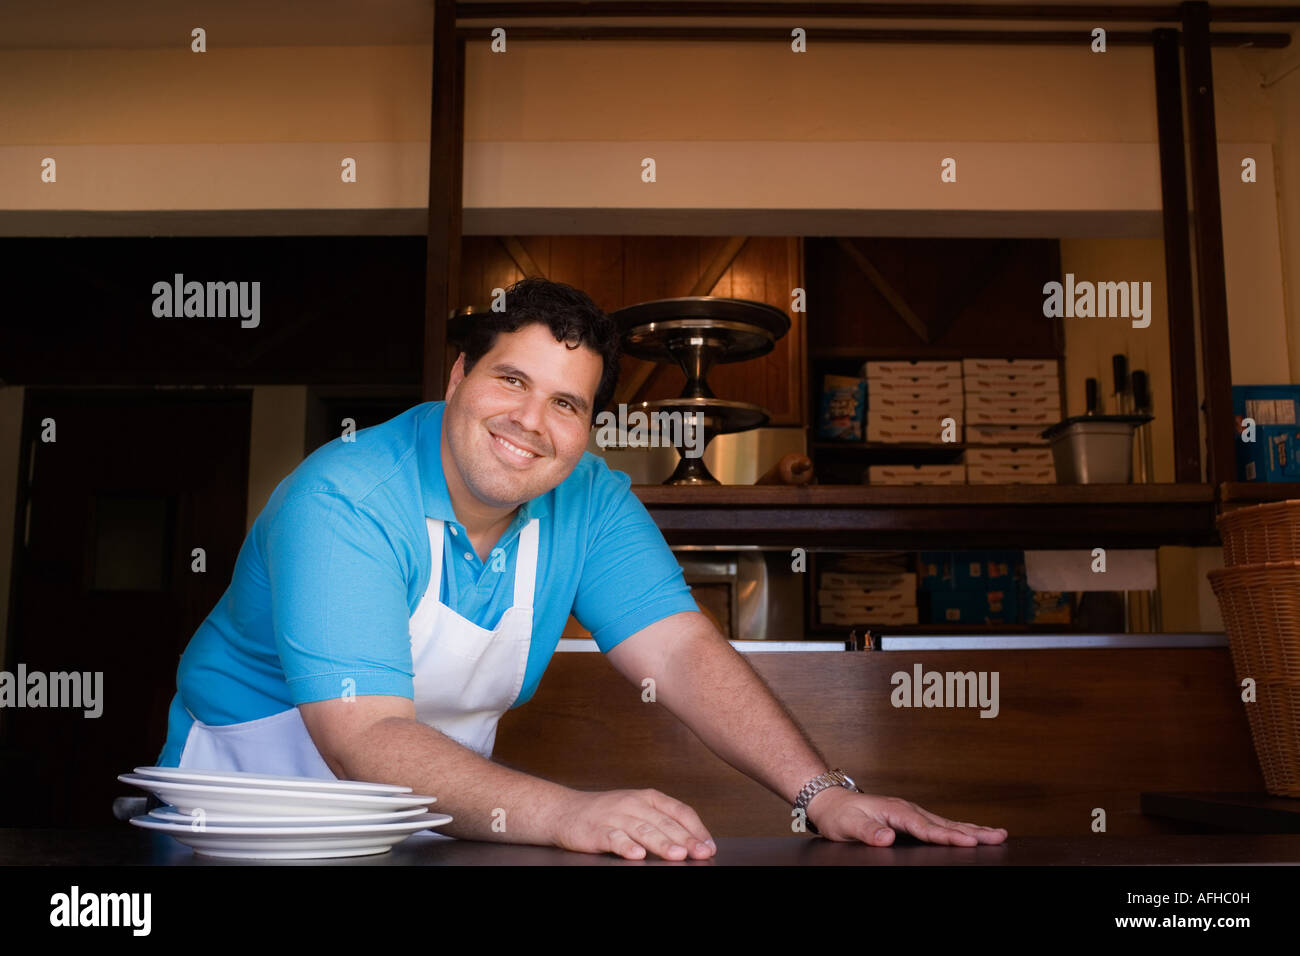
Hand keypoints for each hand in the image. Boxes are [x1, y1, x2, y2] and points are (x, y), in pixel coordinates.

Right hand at [552, 788, 716, 860]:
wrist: (563, 811)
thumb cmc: (605, 814)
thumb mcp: (636, 811)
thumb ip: (660, 823)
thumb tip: (691, 843)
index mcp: (647, 798)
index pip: (678, 810)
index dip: (696, 828)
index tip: (708, 846)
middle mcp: (633, 803)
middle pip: (664, 822)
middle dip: (685, 839)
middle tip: (701, 853)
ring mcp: (614, 816)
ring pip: (643, 829)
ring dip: (661, 843)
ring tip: (677, 855)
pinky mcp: (596, 830)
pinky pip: (613, 838)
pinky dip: (626, 846)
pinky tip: (637, 854)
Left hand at [806, 787, 1007, 846]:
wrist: (830, 802)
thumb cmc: (838, 815)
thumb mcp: (847, 826)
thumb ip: (867, 832)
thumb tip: (888, 837)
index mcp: (895, 810)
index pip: (925, 827)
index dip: (947, 835)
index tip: (969, 841)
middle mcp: (907, 809)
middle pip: (944, 822)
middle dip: (972, 830)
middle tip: (999, 836)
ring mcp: (910, 812)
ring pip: (946, 822)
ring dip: (972, 828)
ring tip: (998, 834)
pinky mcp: (910, 818)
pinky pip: (938, 824)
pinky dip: (958, 828)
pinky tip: (972, 833)